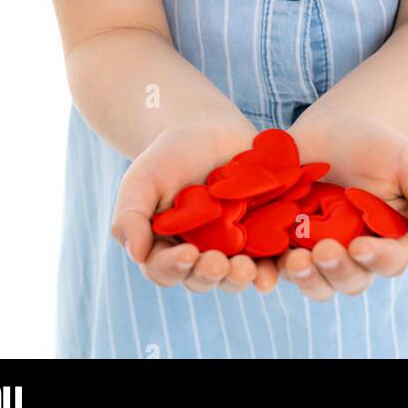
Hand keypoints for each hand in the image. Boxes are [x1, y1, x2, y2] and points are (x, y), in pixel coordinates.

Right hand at [110, 110, 282, 296]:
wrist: (210, 129)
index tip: (186, 253)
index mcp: (164, 248)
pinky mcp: (260, 236)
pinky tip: (275, 266)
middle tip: (218, 262)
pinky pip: (267, 258)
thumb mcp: (142, 179)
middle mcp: (197, 255)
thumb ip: (132, 215)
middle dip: (210, 274)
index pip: (165, 269)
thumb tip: (136, 253)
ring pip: (233, 276)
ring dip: (240, 278)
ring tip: (248, 268)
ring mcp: (230, 248)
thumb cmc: (169, 155)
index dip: (174, 267)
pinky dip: (271, 267)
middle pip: (202, 278)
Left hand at [274, 107, 407, 301]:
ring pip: (316, 282)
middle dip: (336, 271)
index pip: (391, 261)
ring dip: (306, 278)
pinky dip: (271, 272)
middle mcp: (356, 255)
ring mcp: (320, 250)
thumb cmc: (377, 144)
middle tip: (322, 250)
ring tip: (294, 259)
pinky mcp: (287, 241)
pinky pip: (278, 267)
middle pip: (351, 280)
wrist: (333, 127)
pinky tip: (264, 265)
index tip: (359, 246)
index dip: (377, 259)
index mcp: (391, 239)